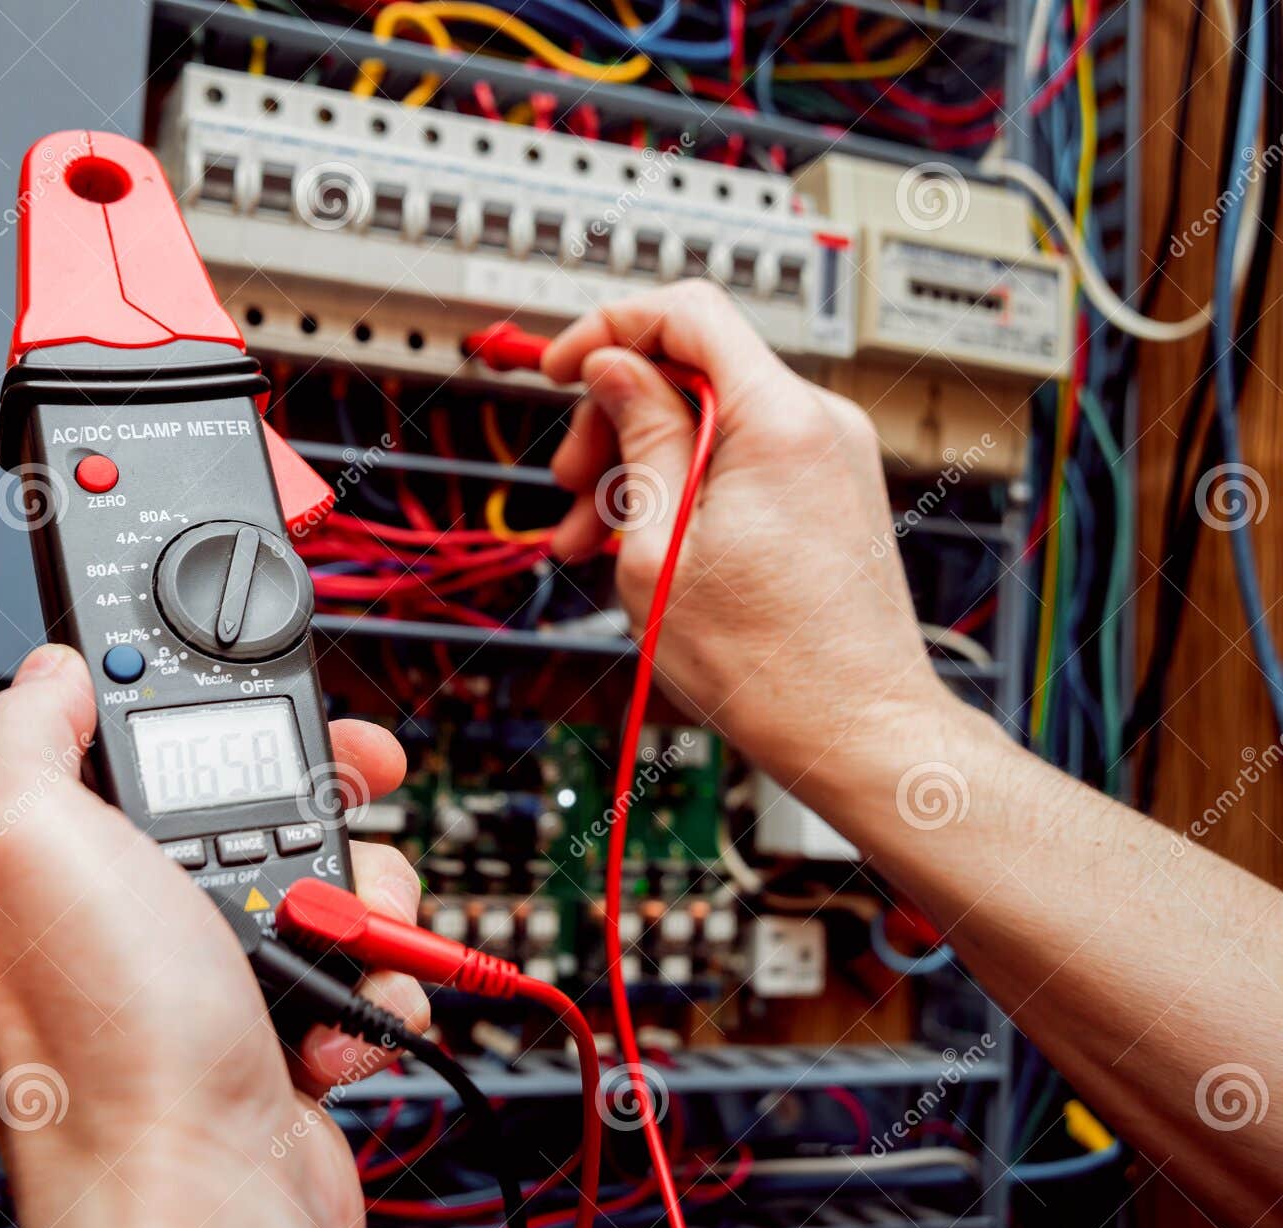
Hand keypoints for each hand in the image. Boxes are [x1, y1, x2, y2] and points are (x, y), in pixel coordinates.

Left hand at [0, 644, 427, 1227]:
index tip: (260, 667)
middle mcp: (142, 910)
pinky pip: (365, 959)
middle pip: (260, 791)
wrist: (207, 1197)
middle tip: (358, 781)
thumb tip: (49, 672)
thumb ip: (21, 737)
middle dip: (324, 786)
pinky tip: (337, 1009)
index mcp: (71, 855)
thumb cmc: (111, 1046)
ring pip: (332, 870)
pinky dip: (378, 977)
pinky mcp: (287, 1020)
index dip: (205, 689)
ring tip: (337, 931)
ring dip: (363, 892)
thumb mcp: (25, 845)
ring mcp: (219, 969)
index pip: (138, 731)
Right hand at [544, 281, 953, 785]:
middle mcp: (818, 421)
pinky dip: (687, 485)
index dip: (608, 328)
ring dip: (641, 464)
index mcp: (777, 421)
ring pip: (711, 418)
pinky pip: (743, 456)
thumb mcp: (660, 549)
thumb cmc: (767, 664)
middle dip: (613, 419)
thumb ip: (639, 438)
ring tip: (593, 542)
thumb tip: (615, 365)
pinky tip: (647, 544)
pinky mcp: (831, 488)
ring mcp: (831, 455)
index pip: (686, 311)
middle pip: (691, 367)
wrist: (855, 730)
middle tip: (568, 490)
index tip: (558, 369)